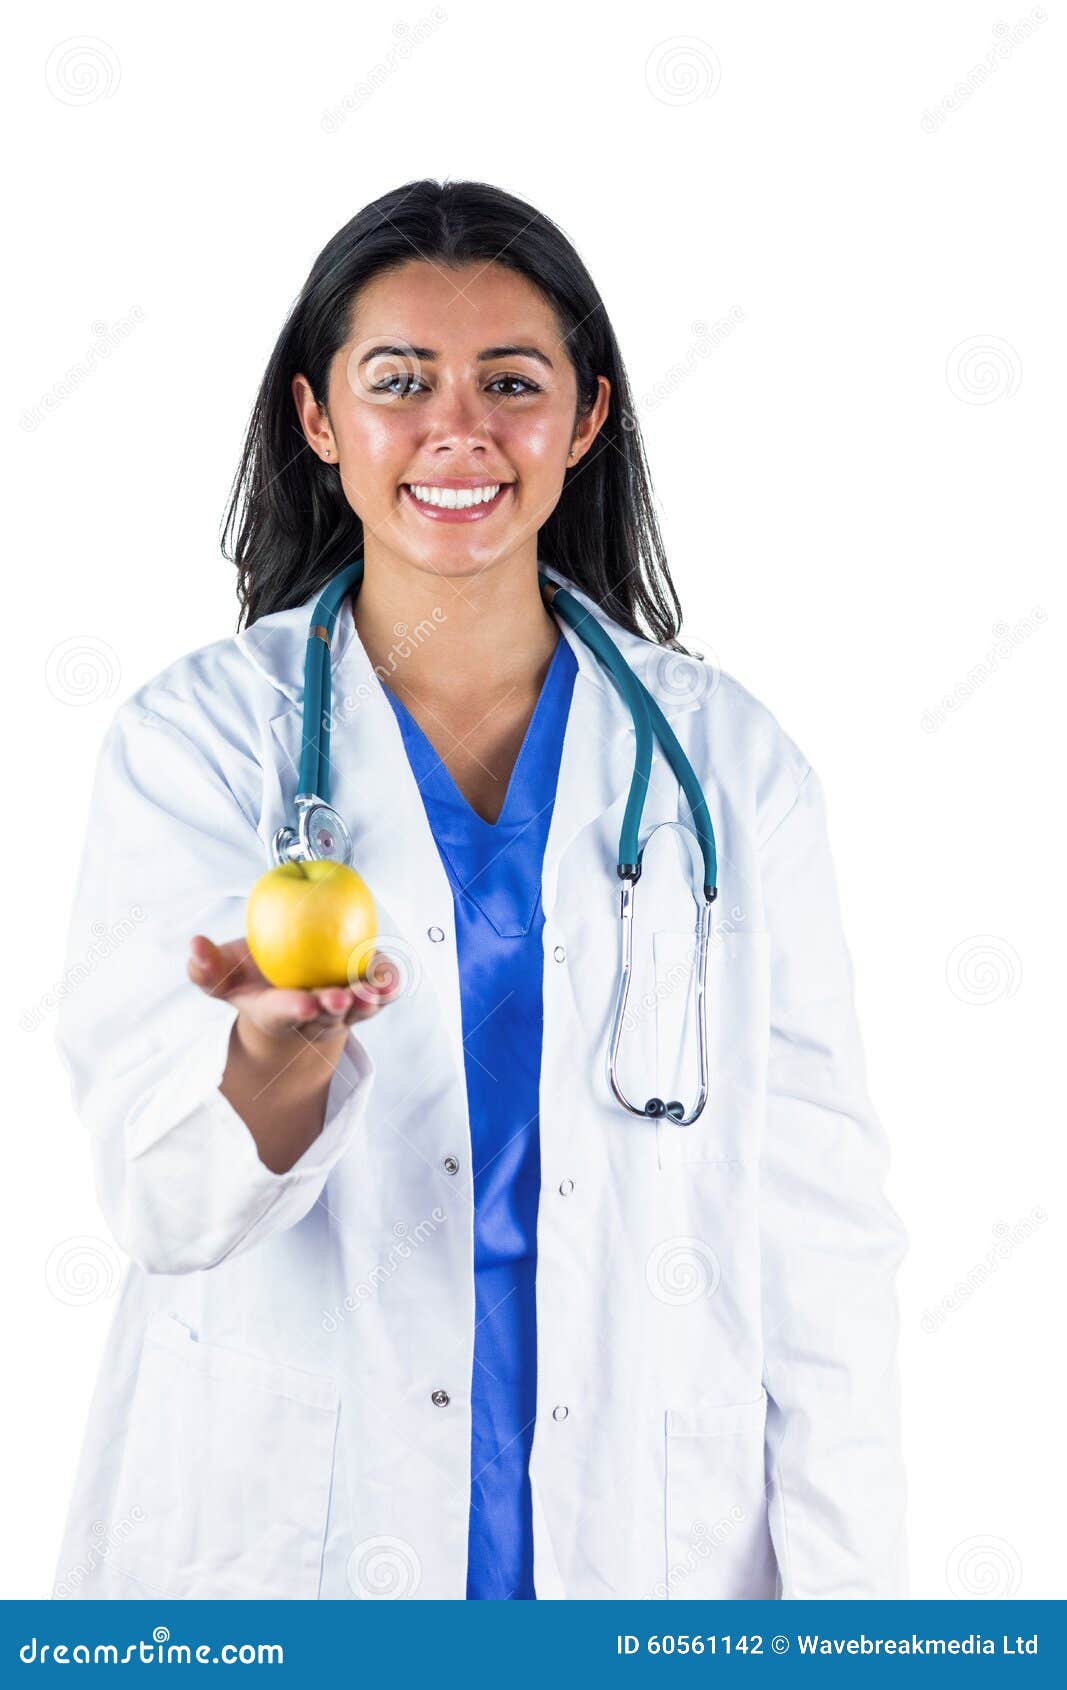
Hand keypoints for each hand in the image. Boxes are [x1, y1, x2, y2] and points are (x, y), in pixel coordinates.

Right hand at [186, 934, 401, 1053]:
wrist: (288, 991)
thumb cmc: (253, 980)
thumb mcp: (222, 975)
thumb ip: (205, 966)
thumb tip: (195, 944)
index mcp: (276, 1013)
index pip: (284, 1014)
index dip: (294, 1010)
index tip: (303, 1004)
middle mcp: (314, 1017)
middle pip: (327, 1017)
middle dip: (336, 1009)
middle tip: (342, 998)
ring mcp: (343, 1010)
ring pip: (359, 1011)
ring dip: (369, 1002)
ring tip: (376, 990)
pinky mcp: (366, 994)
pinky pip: (382, 993)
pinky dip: (389, 986)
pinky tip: (393, 977)